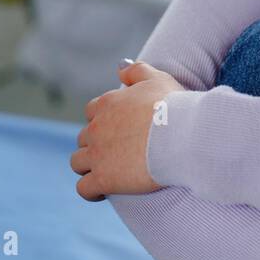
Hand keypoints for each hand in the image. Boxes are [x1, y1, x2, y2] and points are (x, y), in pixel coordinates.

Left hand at [70, 61, 184, 200]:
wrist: (182, 135)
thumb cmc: (174, 106)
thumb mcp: (157, 78)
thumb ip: (136, 71)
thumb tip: (120, 68)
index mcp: (107, 104)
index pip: (92, 112)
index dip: (103, 121)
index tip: (119, 130)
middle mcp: (97, 128)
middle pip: (83, 138)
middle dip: (96, 144)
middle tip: (118, 153)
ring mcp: (97, 154)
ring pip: (77, 163)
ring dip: (89, 167)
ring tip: (108, 173)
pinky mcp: (103, 179)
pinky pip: (84, 188)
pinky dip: (91, 191)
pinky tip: (103, 192)